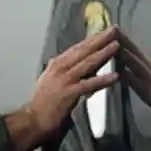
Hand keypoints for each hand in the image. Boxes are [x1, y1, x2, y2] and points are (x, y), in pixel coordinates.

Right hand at [8, 28, 119, 150]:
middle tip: (115, 29)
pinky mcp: (68, 93)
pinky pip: (89, 85)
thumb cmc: (44, 103)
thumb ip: (67, 70)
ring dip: (103, 53)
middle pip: (84, 50)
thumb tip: (84, 62)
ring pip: (87, 63)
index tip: (106, 30)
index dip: (92, 38)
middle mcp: (60, 67)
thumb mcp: (54, 80)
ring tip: (117, 46)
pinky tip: (115, 76)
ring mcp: (64, 80)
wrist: (33, 120)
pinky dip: (102, 80)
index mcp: (57, 63)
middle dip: (100, 39)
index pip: (78, 47)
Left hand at [118, 32, 150, 112]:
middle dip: (125, 40)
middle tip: (114, 29)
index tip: (110, 25)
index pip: (131, 46)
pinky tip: (122, 74)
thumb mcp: (137, 72)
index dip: (122, 36)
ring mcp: (149, 78)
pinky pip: (138, 84)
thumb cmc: (146, 88)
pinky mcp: (149, 91)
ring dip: (129, 56)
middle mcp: (147, 66)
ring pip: (138, 65)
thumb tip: (115, 49)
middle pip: (135, 51)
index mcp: (143, 61)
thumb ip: (128, 61)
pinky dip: (131, 77)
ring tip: (119, 47)